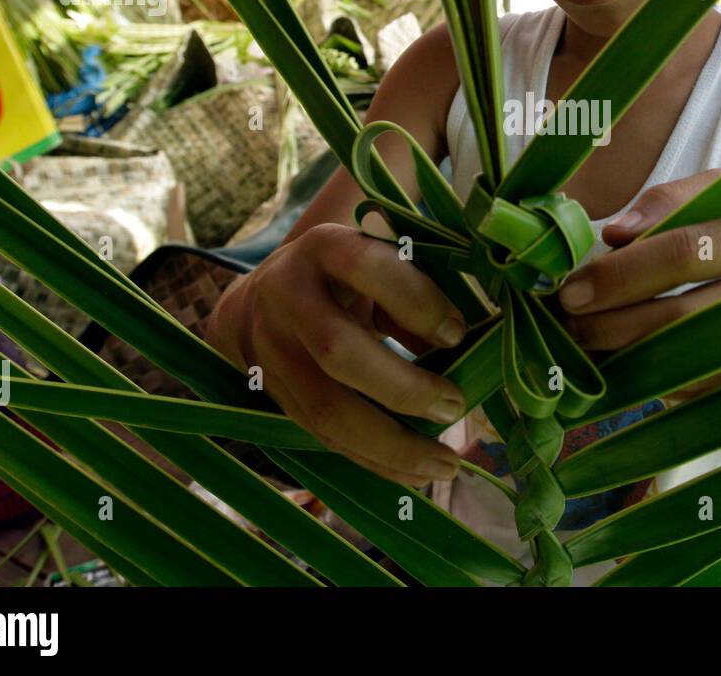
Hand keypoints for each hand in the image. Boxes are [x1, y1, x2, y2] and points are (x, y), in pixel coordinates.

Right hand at [205, 223, 467, 485]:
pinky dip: (374, 460)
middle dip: (403, 387)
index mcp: (323, 247)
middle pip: (337, 350)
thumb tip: (457, 341)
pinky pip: (324, 437)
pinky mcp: (274, 396)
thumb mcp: (380, 259)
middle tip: (456, 406)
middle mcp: (286, 297)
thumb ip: (415, 286)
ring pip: (326, 408)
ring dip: (391, 445)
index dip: (416, 301)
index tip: (458, 333)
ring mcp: (271, 351)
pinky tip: (416, 473)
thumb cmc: (346, 273)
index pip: (367, 268)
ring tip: (446, 464)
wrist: (262, 297)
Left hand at [555, 169, 720, 401]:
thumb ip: (678, 199)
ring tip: (582, 342)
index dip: (624, 273)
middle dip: (616, 323)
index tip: (573, 285)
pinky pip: (705, 390)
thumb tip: (613, 235)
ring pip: (694, 363)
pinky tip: (621, 362)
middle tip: (568, 321)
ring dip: (627, 358)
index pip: (690, 251)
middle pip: (687, 317)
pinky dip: (655, 380)